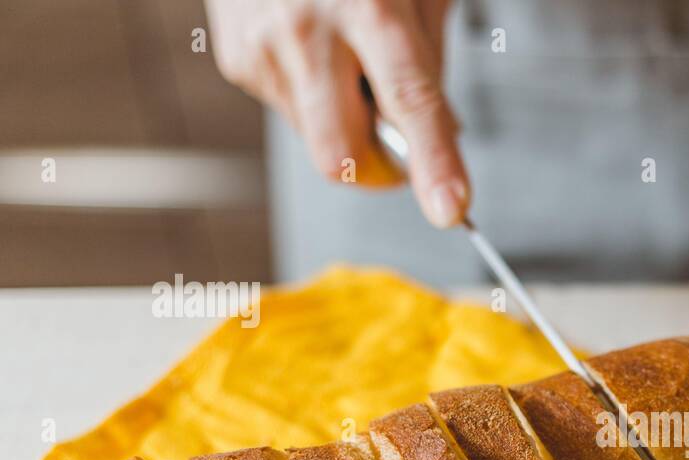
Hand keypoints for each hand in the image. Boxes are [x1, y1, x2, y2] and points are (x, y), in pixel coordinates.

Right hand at [205, 0, 468, 226]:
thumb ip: (429, 58)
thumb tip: (441, 132)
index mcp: (370, 5)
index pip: (412, 103)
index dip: (434, 163)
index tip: (450, 208)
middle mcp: (309, 29)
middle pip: (342, 153)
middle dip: (376, 167)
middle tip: (399, 144)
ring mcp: (263, 46)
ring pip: (317, 138)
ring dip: (343, 118)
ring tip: (344, 52)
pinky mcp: (235, 58)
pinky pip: (290, 110)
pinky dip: (313, 93)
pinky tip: (312, 44)